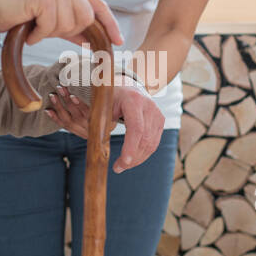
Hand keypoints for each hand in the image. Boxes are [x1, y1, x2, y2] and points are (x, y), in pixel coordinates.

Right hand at [0, 0, 123, 47]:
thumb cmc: (18, 15)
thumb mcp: (50, 21)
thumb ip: (71, 26)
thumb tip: (91, 39)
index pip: (98, 4)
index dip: (109, 23)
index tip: (118, 41)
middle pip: (85, 18)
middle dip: (67, 31)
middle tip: (44, 29)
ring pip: (69, 24)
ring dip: (49, 32)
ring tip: (33, 25)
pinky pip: (52, 26)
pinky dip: (38, 34)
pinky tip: (27, 27)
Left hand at [44, 78, 164, 172]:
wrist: (127, 86)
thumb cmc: (109, 97)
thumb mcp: (102, 105)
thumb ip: (99, 122)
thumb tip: (96, 147)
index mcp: (133, 101)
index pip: (136, 128)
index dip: (131, 147)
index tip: (123, 163)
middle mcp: (149, 106)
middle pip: (144, 139)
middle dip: (132, 158)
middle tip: (118, 169)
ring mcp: (157, 114)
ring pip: (151, 144)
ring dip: (137, 159)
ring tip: (123, 166)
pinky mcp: (160, 121)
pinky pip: (154, 143)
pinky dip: (143, 153)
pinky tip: (131, 159)